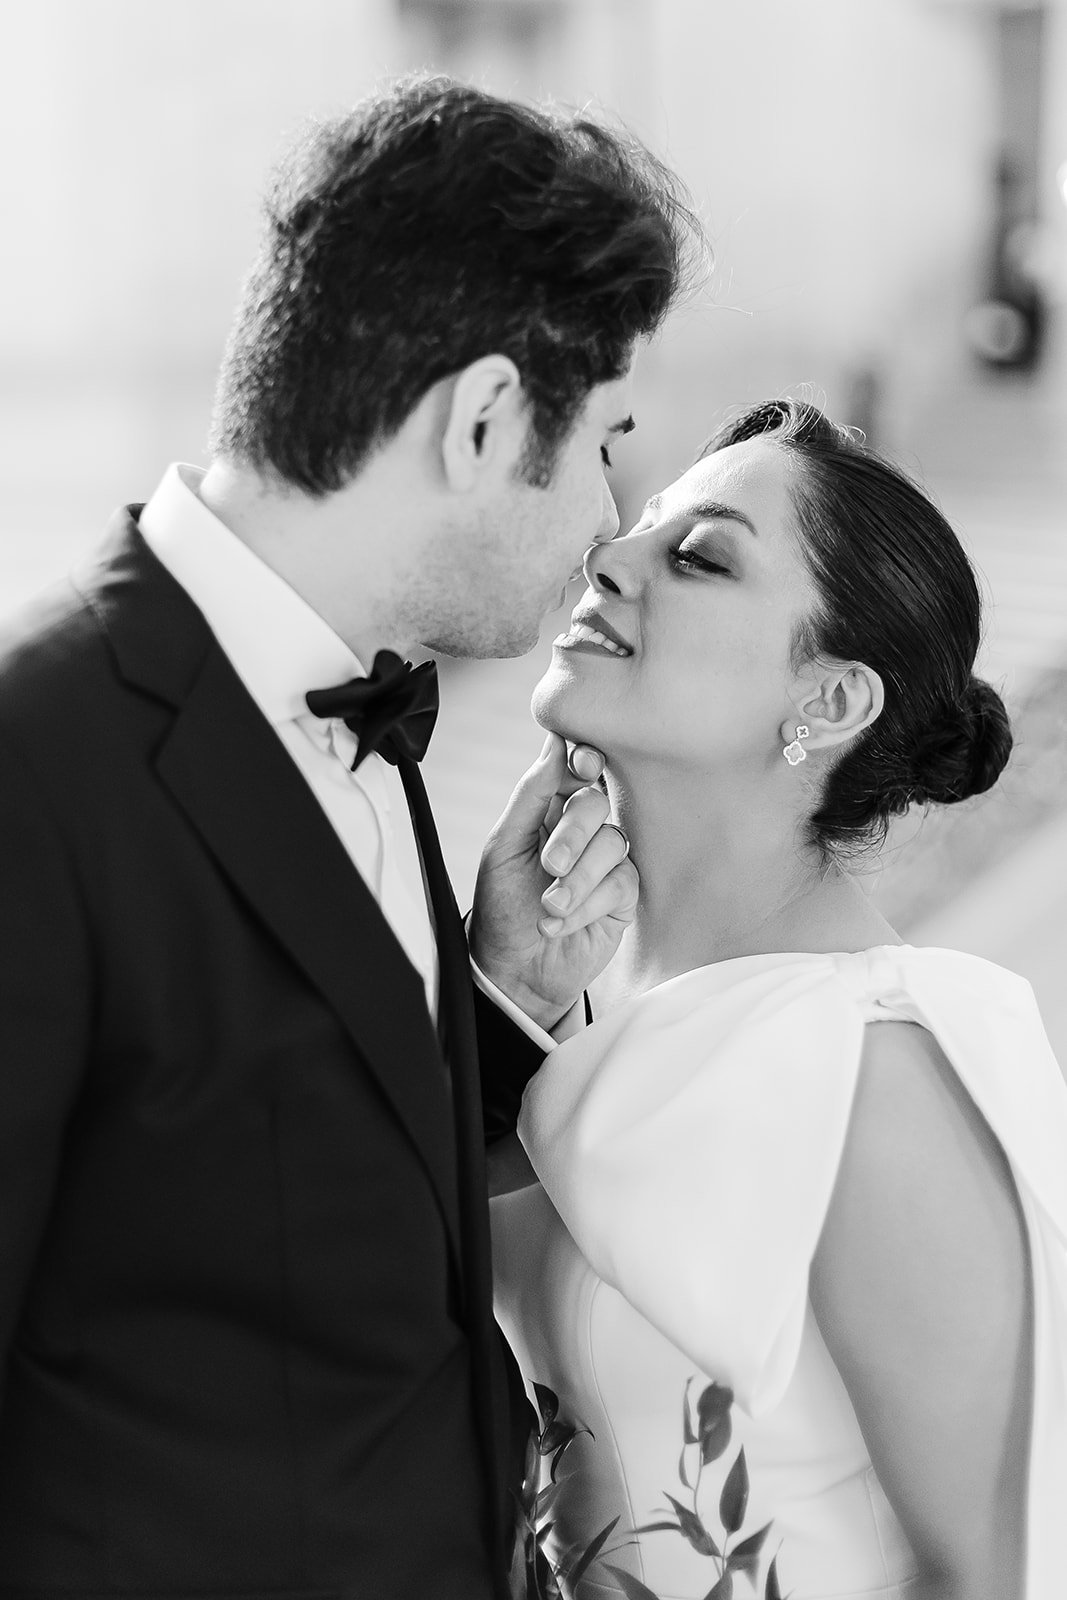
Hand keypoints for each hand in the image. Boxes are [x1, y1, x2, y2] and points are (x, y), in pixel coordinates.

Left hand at [469, 733, 636, 1031]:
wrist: (513, 970)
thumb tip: (556, 743)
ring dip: (578, 880)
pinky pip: (622, 882)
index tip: (581, 765)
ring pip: (613, 843)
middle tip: (549, 866)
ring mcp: (606, 861)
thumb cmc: (501, 906)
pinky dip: (587, 905)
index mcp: (549, 809)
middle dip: (573, 834)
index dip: (584, 760)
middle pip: (596, 803)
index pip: (576, 769)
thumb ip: (530, 794)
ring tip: (549, 907)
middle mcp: (581, 830)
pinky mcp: (623, 896)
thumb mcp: (504, 846)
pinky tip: (559, 924)